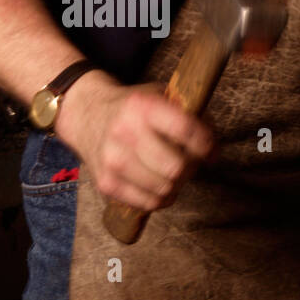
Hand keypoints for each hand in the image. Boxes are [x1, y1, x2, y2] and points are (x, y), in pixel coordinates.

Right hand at [55, 69, 216, 212]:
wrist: (87, 114)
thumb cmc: (133, 108)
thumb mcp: (159, 95)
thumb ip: (189, 114)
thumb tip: (212, 144)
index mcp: (142, 106)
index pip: (186, 130)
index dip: (206, 145)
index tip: (211, 150)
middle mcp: (125, 132)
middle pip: (177, 167)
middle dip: (191, 167)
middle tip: (190, 161)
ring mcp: (113, 160)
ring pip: (165, 189)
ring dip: (177, 184)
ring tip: (173, 171)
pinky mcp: (106, 183)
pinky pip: (148, 203)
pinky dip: (161, 197)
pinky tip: (159, 183)